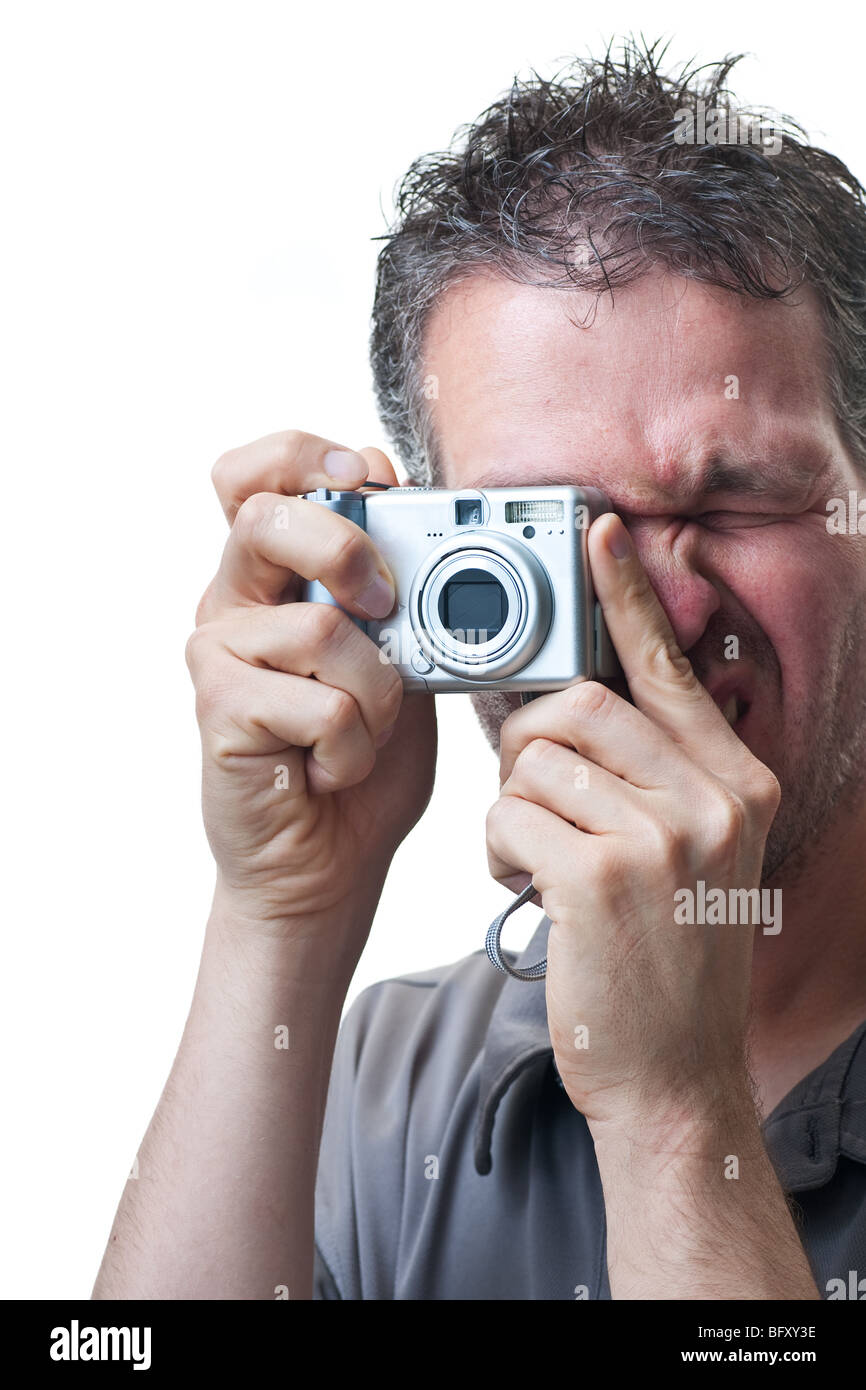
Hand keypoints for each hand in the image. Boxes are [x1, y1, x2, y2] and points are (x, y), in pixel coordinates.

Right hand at [186, 430, 436, 934]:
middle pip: (264, 516)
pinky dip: (354, 747)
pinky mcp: (219, 712)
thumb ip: (394, 587)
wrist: (329, 862)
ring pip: (318, 629)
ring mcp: (218, 656)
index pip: (256, 475)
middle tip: (383, 607)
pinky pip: (319, 704)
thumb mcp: (401, 657)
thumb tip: (393, 492)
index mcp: (276, 577)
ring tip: (364, 735)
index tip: (362, 474)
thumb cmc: (364, 758)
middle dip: (346, 550)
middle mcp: (234, 603)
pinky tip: (333, 770)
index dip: (303, 453)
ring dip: (375, 695)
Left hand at [486, 513, 779, 1144]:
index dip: (628, 596)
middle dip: (530, 743)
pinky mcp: (601, 876)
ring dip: (514, 810)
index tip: (600, 534)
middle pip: (581, 704)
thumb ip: (652, 775)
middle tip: (531, 796)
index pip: (670, 668)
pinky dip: (499, 851)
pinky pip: (510, 815)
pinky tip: (527, 892)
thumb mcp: (689, 858)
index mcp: (736, 783)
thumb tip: (575, 700)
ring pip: (536, 761)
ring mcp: (664, 837)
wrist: (673, 1078)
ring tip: (538, 862)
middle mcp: (713, 799)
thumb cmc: (662, 961)